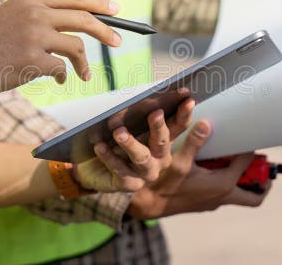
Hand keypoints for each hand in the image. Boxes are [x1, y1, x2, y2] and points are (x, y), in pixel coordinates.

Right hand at [0, 0, 121, 93]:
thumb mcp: (13, 14)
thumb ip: (42, 13)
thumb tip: (83, 21)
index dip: (98, 3)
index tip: (115, 9)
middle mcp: (34, 13)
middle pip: (84, 18)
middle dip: (106, 31)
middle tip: (118, 41)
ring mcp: (34, 36)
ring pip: (77, 47)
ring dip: (84, 63)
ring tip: (84, 74)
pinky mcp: (32, 60)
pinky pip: (62, 68)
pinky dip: (65, 75)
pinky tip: (60, 79)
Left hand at [75, 99, 195, 191]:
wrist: (93, 168)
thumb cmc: (114, 140)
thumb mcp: (127, 123)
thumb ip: (140, 112)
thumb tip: (146, 97)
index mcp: (164, 140)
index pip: (178, 125)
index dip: (184, 113)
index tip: (188, 100)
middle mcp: (160, 158)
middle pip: (162, 142)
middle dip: (159, 127)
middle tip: (155, 113)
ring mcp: (145, 173)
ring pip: (142, 158)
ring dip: (131, 144)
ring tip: (119, 132)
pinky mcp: (128, 184)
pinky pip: (120, 171)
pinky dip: (109, 158)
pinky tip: (100, 146)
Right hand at [127, 120, 271, 218]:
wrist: (149, 204)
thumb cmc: (165, 184)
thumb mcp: (180, 162)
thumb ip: (194, 142)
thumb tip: (206, 123)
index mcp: (224, 185)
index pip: (247, 163)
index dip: (250, 148)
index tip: (250, 135)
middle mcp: (223, 196)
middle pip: (253, 195)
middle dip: (261, 181)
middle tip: (264, 165)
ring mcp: (214, 201)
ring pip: (239, 193)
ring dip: (244, 179)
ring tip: (238, 159)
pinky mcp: (206, 201)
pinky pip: (225, 191)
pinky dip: (227, 179)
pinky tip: (214, 166)